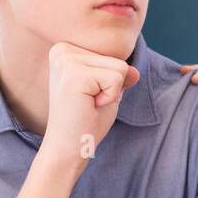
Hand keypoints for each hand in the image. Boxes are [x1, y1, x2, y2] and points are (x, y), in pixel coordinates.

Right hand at [39, 41, 139, 168]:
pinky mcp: (74, 74)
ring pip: (120, 68)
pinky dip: (110, 98)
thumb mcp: (108, 92)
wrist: (67, 147)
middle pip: (118, 61)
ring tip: (88, 104)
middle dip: (112, 88)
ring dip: (111, 93)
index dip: (109, 83)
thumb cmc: (86, 121)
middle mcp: (62, 50)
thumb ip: (120, 75)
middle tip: (88, 103)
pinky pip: (116, 79)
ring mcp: (66, 60)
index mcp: (65, 51)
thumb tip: (135, 71)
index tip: (88, 97)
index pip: (112, 57)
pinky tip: (89, 106)